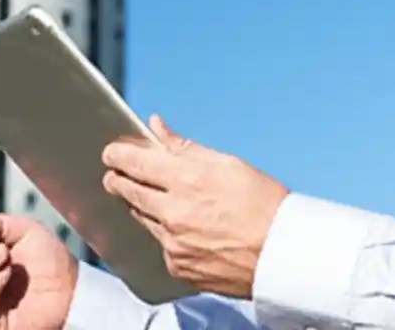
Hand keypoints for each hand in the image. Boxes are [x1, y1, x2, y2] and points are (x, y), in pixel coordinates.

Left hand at [102, 115, 289, 297]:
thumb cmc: (264, 206)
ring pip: (141, 218)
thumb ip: (185, 147)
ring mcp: (173, 242)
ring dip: (140, 205)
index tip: (111, 151)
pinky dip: (164, 233)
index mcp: (186, 179)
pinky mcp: (177, 266)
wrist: (283, 255)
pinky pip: (159, 244)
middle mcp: (174, 212)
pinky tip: (178, 228)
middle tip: (117, 173)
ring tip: (151, 197)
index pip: (133, 162)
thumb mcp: (228, 164)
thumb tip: (158, 127)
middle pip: (128, 190)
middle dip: (118, 178)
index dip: (117, 154)